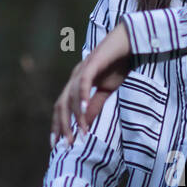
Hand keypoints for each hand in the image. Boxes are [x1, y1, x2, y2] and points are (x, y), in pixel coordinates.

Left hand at [51, 22, 132, 145]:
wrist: (130, 42)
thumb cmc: (119, 65)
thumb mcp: (106, 90)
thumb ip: (95, 106)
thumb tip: (84, 124)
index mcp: (76, 84)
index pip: (62, 107)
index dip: (57, 125)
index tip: (56, 144)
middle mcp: (75, 77)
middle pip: (61, 105)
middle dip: (62, 126)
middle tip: (67, 144)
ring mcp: (82, 69)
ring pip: (72, 97)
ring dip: (76, 117)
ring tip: (81, 133)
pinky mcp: (92, 63)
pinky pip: (83, 82)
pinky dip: (82, 97)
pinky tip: (84, 111)